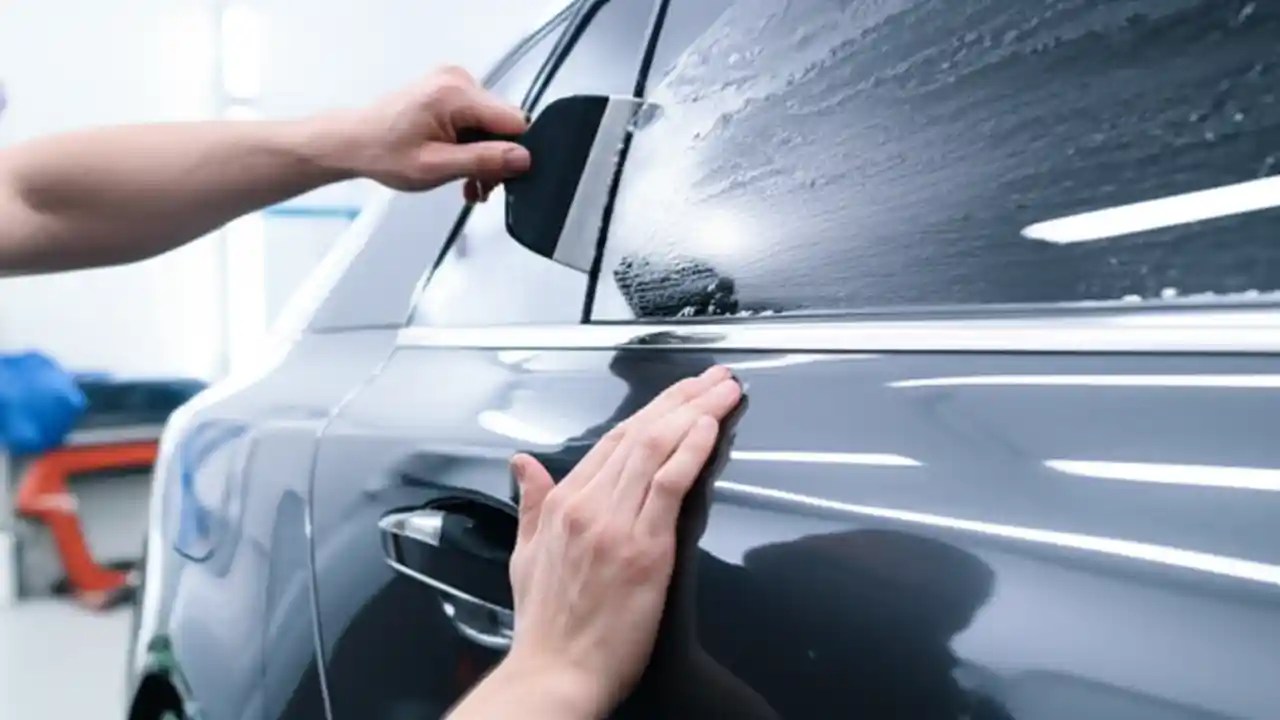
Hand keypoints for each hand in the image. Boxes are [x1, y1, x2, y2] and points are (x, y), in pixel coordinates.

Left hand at [317, 65, 529, 196]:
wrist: (353, 142)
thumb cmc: (383, 153)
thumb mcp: (436, 167)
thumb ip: (483, 161)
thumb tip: (523, 158)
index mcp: (455, 94)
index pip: (514, 121)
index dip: (513, 153)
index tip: (497, 177)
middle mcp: (458, 80)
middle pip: (504, 123)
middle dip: (496, 158)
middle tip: (477, 186)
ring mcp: (454, 83)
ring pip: (492, 125)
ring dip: (483, 155)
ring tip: (466, 181)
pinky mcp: (449, 91)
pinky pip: (476, 119)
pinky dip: (472, 144)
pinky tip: (461, 164)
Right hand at [501, 366, 742, 715]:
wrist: (556, 674)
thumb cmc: (547, 627)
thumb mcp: (524, 555)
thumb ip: (529, 503)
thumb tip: (521, 464)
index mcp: (562, 504)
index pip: (612, 441)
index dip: (650, 411)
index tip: (678, 394)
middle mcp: (587, 505)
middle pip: (640, 434)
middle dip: (681, 399)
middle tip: (713, 378)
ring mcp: (615, 524)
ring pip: (657, 449)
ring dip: (696, 413)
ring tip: (724, 391)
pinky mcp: (645, 548)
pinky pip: (670, 484)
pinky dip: (691, 450)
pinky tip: (710, 427)